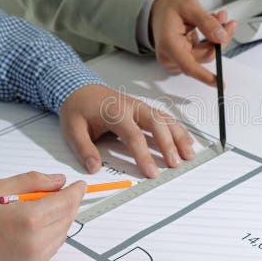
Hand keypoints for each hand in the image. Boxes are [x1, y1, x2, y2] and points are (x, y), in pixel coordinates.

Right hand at [0, 172, 84, 260]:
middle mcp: (35, 242)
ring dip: (60, 219)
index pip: (67, 202)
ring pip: (62, 234)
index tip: (79, 185)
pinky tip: (36, 226)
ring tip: (42, 209)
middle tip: (60, 193)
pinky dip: (51, 235)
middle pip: (68, 218)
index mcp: (29, 219)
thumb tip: (59, 181)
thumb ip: (33, 181)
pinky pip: (52, 249)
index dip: (76, 191)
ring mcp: (33, 259)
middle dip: (68, 203)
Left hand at [59, 84, 194, 177]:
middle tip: (175, 163)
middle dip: (168, 144)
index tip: (152, 172)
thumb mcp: (72, 129)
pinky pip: (165, 118)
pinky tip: (187, 141)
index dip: (144, 155)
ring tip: (189, 154)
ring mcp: (140, 107)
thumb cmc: (78, 108)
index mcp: (115, 111)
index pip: (134, 135)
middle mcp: (132, 107)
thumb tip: (94, 167)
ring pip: (165, 119)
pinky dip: (178, 129)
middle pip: (156, 124)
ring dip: (179, 136)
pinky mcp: (145, 109)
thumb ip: (84, 149)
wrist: (80, 88)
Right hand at [150, 0, 236, 85]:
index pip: (188, 66)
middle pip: (205, 56)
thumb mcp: (190, 7)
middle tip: (226, 20)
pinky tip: (210, 27)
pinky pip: (202, 54)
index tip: (218, 83)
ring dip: (215, 38)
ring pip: (206, 55)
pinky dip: (210, 41)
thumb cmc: (169, 7)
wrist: (158, 9)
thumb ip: (207, 23)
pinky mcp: (182, 59)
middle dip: (219, 39)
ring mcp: (176, 60)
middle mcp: (170, 56)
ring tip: (216, 18)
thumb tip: (221, 37)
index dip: (204, 76)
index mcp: (169, 44)